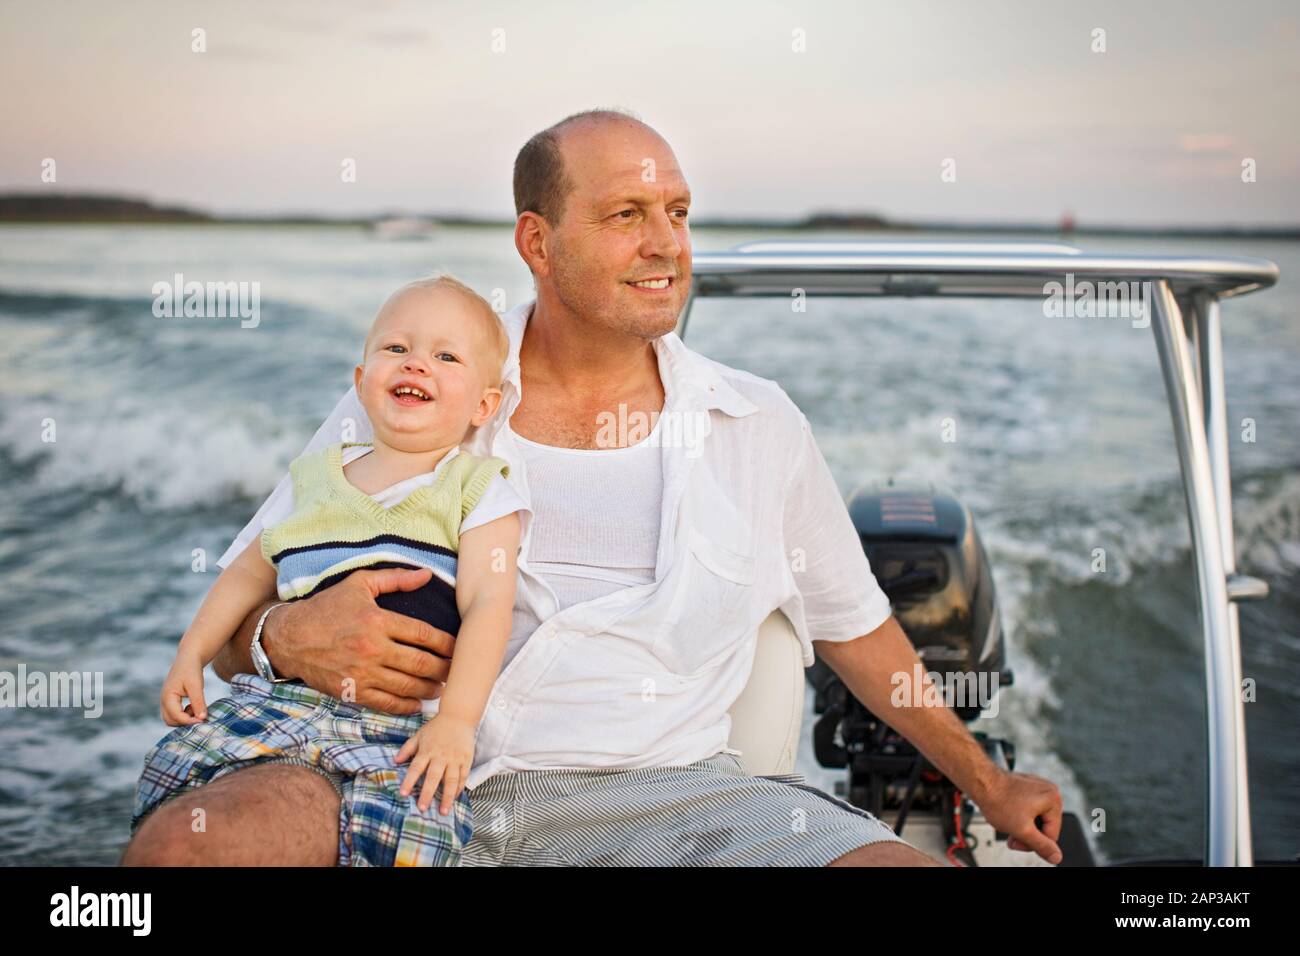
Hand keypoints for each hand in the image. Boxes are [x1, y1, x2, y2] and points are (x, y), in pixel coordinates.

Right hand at [160, 654, 207, 725]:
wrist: (188, 659)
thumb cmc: (192, 670)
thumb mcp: (196, 686)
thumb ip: (198, 702)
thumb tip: (202, 718)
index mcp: (168, 696)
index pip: (176, 716)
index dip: (189, 721)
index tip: (203, 721)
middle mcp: (163, 700)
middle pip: (170, 721)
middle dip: (185, 722)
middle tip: (199, 715)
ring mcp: (165, 701)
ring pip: (171, 719)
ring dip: (184, 719)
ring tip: (196, 708)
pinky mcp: (170, 701)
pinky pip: (174, 714)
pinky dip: (184, 715)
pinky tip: (193, 706)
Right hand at [264, 567, 455, 713]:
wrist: (289, 638)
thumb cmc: (327, 608)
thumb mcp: (358, 584)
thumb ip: (395, 579)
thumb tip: (427, 575)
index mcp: (377, 621)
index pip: (423, 634)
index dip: (446, 643)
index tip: (459, 647)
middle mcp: (372, 649)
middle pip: (420, 663)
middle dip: (444, 669)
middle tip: (456, 671)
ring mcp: (362, 673)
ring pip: (407, 686)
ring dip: (430, 689)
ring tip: (442, 687)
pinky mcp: (351, 691)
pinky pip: (386, 703)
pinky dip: (405, 706)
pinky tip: (417, 703)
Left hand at [395, 714, 475, 814]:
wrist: (459, 716)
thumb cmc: (436, 727)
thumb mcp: (419, 735)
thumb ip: (407, 749)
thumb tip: (395, 761)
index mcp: (427, 750)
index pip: (416, 768)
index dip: (409, 781)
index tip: (403, 793)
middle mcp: (441, 756)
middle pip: (433, 777)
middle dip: (427, 793)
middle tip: (422, 808)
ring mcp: (455, 759)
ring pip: (451, 780)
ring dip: (447, 797)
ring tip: (443, 811)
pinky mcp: (466, 759)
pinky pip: (463, 777)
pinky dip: (459, 788)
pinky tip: (455, 798)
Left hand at [977, 770, 1063, 864]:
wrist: (980, 782)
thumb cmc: (997, 799)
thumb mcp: (1022, 830)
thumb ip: (1041, 846)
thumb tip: (1056, 857)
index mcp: (1053, 799)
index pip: (1051, 835)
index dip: (1033, 843)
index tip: (1017, 842)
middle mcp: (1048, 791)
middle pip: (1043, 826)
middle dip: (1026, 834)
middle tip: (1011, 836)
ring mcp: (1037, 788)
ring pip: (1034, 819)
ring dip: (1021, 826)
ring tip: (1007, 823)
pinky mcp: (1026, 787)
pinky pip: (1028, 809)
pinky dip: (1017, 816)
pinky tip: (1006, 814)